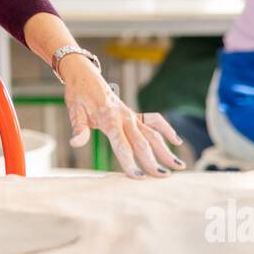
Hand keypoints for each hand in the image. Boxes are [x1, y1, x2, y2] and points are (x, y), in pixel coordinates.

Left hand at [60, 55, 185, 177]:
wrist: (84, 75)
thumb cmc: (78, 94)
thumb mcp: (74, 111)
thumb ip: (79, 129)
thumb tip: (75, 143)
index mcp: (109, 119)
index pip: (122, 145)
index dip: (130, 162)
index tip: (138, 177)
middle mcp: (125, 118)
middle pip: (141, 143)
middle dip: (152, 161)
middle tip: (162, 177)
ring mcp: (132, 116)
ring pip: (152, 134)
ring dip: (166, 150)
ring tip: (179, 166)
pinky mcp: (134, 114)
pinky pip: (154, 121)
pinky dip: (167, 129)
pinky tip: (177, 141)